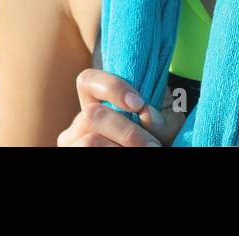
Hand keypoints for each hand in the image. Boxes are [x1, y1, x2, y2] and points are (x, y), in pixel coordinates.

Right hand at [57, 68, 188, 145]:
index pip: (87, 80)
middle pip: (92, 115)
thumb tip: (146, 114)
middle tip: (154, 145)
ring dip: (121, 147)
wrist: (151, 150)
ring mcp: (74, 143)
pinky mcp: (75, 156)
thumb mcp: (165, 129)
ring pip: (90, 141)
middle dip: (127, 132)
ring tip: (146, 152)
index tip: (140, 104)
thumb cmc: (156, 140)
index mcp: (95, 103)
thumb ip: (161, 122)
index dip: (112, 87)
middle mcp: (79, 122)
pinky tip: (129, 158)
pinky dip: (115, 154)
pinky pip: (93, 154)